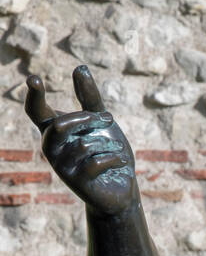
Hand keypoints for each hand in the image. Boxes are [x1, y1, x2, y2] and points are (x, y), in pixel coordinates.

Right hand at [25, 64, 137, 216]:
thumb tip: (79, 68)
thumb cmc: (108, 151)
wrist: (121, 188)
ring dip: (105, 142)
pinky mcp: (77, 183)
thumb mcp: (101, 122)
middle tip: (108, 117)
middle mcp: (52, 148)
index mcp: (54, 130)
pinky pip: (94, 162)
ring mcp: (62, 167)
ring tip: (117, 147)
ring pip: (82, 144)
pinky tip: (121, 160)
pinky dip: (112, 157)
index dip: (35, 96)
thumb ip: (90, 98)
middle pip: (59, 126)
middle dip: (86, 119)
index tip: (34, 78)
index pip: (36, 111)